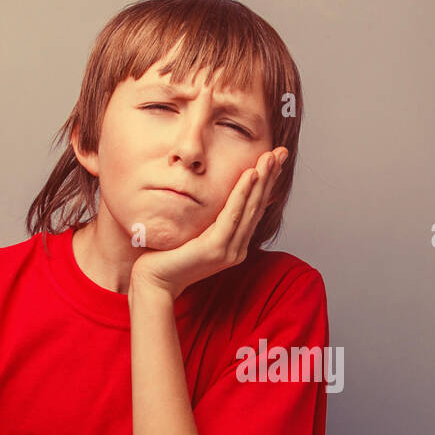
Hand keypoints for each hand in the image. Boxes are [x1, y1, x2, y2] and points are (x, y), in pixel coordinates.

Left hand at [130, 147, 287, 299]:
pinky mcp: (215, 249)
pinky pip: (232, 215)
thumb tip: (210, 197)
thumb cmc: (166, 256)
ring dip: (262, 180)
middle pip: (257, 206)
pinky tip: (251, 175)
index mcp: (233, 244)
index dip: (266, 184)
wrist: (153, 282)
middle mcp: (236, 248)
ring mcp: (228, 250)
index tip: (274, 160)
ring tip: (270, 158)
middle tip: (281, 152)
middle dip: (270, 177)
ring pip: (250, 208)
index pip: (254, 209)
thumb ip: (206, 219)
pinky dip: (243, 193)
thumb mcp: (192, 232)